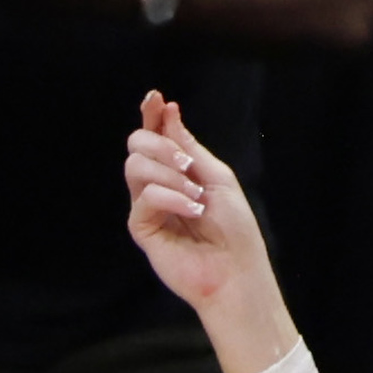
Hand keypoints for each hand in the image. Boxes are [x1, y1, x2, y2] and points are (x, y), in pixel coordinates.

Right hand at [125, 92, 292, 372]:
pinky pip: (145, 196)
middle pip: (137, 144)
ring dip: (169, 174)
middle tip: (187, 164)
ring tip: (196, 197)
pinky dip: (171, 198)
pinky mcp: (142, 227)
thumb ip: (189, 147)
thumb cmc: (235, 230)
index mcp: (179, 171)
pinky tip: (192, 211)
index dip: (152, 115)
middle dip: (161, 144)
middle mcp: (160, 185)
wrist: (236, 272)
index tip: (156, 100)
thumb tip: (169, 114)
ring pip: (135, 165)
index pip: (157, 135)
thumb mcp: (218, 178)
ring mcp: (149, 206)